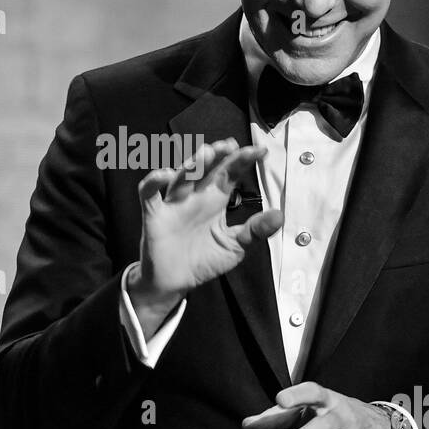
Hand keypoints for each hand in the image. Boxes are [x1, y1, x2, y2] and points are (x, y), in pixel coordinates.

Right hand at [127, 138, 282, 334]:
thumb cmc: (204, 260)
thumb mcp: (235, 246)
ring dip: (192, 164)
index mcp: (215, 200)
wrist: (175, 282)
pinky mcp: (154, 215)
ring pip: (181, 177)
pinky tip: (165, 174)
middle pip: (205, 169)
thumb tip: (279, 215)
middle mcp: (195, 197)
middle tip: (229, 145)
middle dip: (217, 155)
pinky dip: (153, 181)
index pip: (230, 173)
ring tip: (206, 153)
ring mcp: (173, 204)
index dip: (242, 160)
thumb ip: (255, 230)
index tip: (260, 151)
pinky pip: (149, 193)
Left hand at [241, 382, 393, 428]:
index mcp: (326, 401)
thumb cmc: (330, 418)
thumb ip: (276, 417)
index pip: (313, 392)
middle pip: (324, 426)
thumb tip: (247, 425)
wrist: (380, 428)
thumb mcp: (306, 411)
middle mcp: (341, 417)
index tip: (281, 400)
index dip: (297, 395)